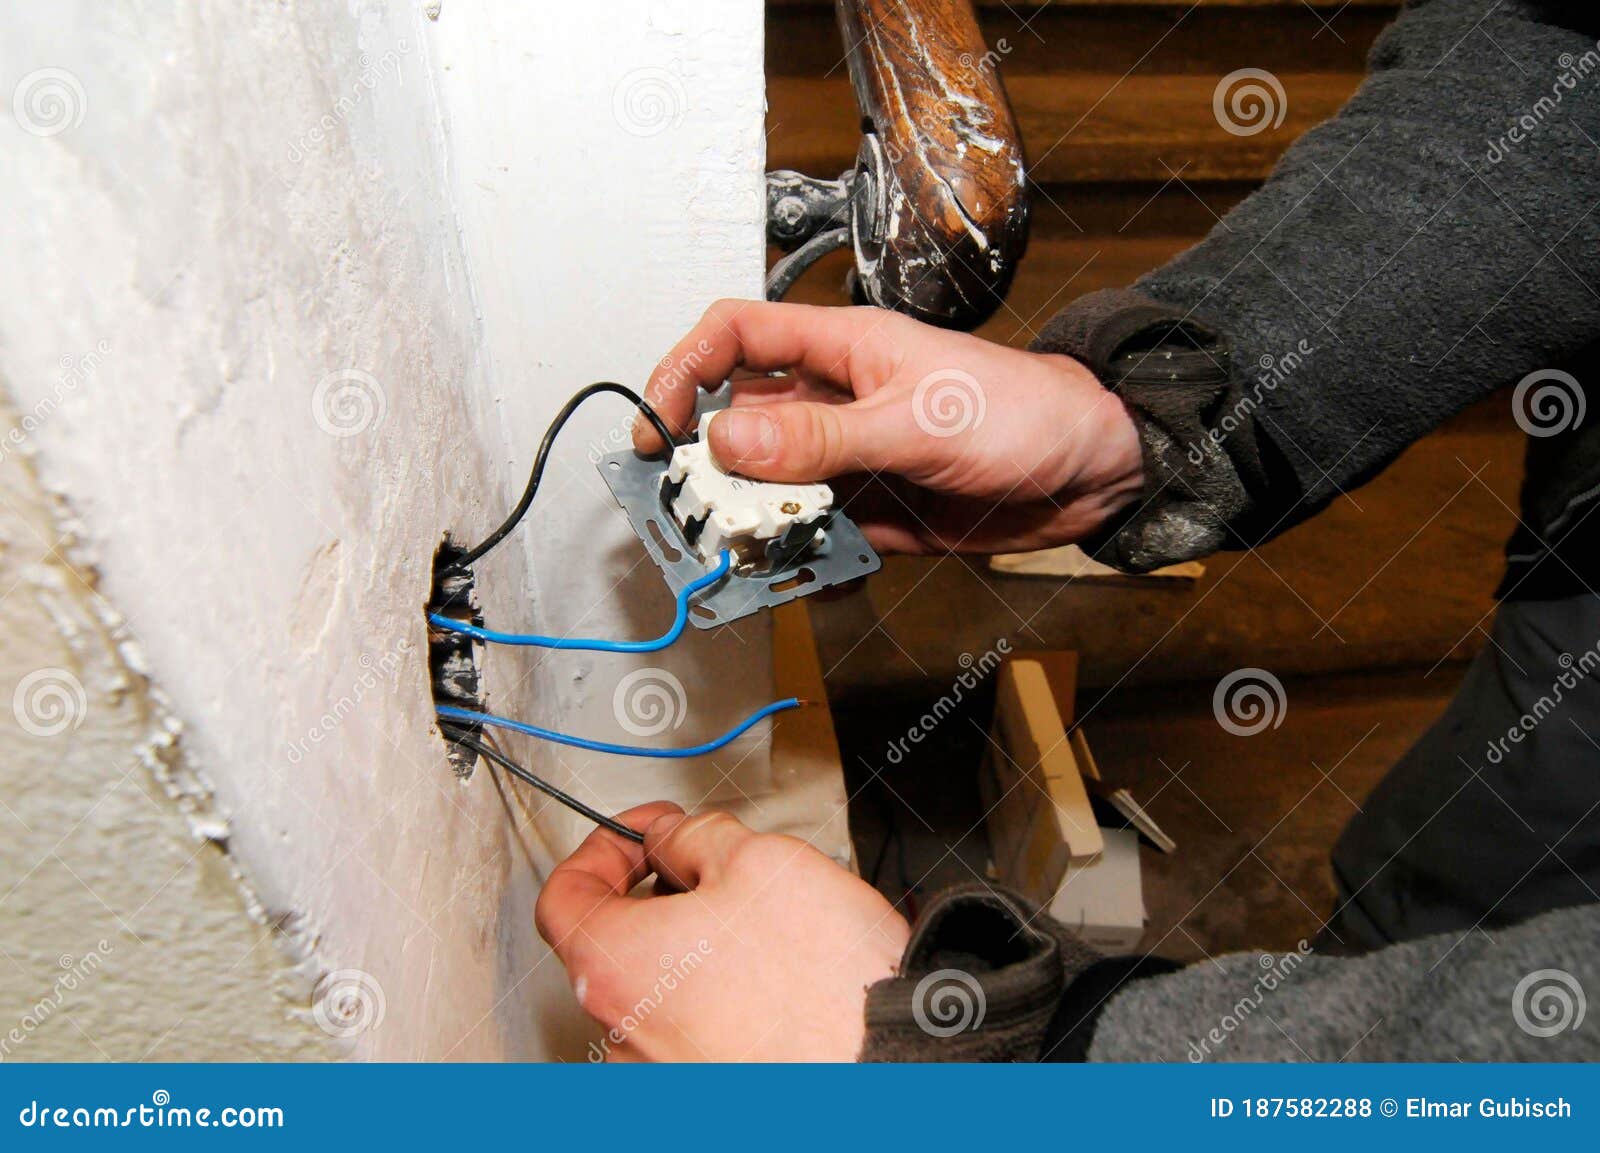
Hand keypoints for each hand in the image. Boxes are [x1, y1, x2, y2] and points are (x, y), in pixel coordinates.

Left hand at [535, 803, 909, 1061]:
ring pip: (657, 991)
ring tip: (760, 934)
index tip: (645, 834)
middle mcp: (622, 1034)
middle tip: (713, 871)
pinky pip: (690, 1034)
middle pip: (613, 944)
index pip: (563, 894)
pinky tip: (771, 985)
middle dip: (660, 895)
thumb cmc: (827, 986)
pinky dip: (718, 1001)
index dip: (606, 847)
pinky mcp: (701, 1097)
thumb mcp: (758, 860)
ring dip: (693, 950)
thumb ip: (692, 835)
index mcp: (615, 966)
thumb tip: (671, 838)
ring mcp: (658, 1076)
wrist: (889, 1066)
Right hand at [636, 300, 1143, 553]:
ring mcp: (850, 460)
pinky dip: (802, 562)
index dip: (684, 370)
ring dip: (753, 524)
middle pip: (739, 424)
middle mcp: (834, 403)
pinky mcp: (873, 512)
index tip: (660, 426)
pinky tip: (805, 578)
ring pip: (772, 489)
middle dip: (708, 469)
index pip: (735, 337)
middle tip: (695, 513)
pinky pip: (816, 537)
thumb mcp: (916, 420)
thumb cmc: (1022, 413)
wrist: (1092, 471)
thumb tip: (727, 438)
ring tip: (746, 555)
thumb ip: (821, 437)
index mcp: (840, 351)